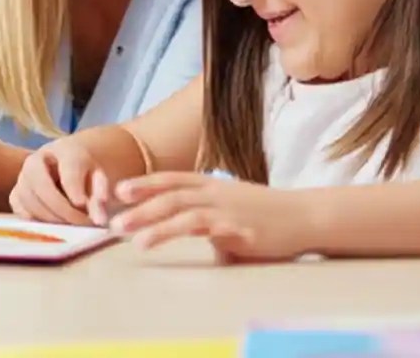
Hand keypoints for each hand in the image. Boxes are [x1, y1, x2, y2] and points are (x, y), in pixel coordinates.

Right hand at [9, 138, 106, 226]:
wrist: (69, 170)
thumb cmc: (86, 176)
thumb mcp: (99, 182)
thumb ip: (101, 197)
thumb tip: (99, 219)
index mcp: (65, 150)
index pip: (68, 166)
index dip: (73, 187)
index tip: (82, 205)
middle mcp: (37, 159)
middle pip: (40, 182)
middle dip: (60, 207)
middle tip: (79, 223)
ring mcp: (22, 177)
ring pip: (28, 199)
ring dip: (50, 217)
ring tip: (70, 225)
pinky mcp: (15, 194)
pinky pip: (20, 210)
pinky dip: (35, 220)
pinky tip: (53, 225)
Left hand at [111, 172, 310, 262]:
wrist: (307, 217)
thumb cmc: (270, 217)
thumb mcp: (234, 212)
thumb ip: (210, 221)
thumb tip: (197, 237)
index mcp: (212, 185)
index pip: (172, 179)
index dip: (145, 183)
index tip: (120, 190)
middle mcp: (214, 192)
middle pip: (168, 193)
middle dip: (137, 204)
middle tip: (112, 217)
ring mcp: (224, 208)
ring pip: (177, 208)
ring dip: (148, 220)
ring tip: (125, 233)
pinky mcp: (234, 227)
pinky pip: (196, 227)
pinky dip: (170, 231)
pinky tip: (153, 241)